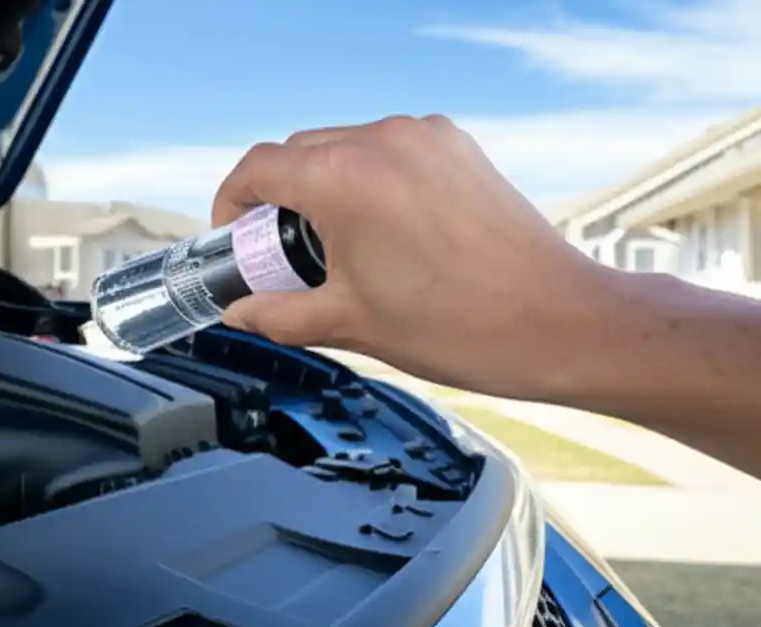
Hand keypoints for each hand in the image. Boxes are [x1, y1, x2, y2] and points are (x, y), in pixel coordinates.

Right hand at [213, 115, 625, 399]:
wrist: (557, 322)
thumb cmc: (465, 325)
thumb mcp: (349, 324)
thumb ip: (278, 314)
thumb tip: (241, 313)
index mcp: (345, 180)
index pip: (257, 168)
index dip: (231, 205)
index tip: (235, 238)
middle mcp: (384, 143)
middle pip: (296, 154)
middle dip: (276, 203)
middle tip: (280, 259)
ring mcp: (426, 139)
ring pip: (343, 149)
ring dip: (322, 190)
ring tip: (336, 251)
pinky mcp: (457, 148)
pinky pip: (389, 152)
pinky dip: (369, 183)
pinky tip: (382, 235)